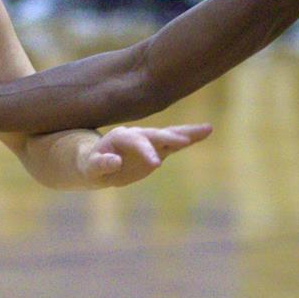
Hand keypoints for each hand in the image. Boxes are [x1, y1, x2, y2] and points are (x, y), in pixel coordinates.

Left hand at [78, 124, 211, 186]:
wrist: (98, 162)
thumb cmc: (93, 165)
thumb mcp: (91, 168)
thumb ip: (101, 165)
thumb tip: (115, 162)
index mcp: (121, 137)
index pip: (136, 142)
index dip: (146, 151)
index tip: (156, 164)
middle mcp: (137, 135)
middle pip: (155, 134)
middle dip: (169, 138)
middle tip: (185, 142)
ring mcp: (149, 141)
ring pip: (169, 135)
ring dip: (186, 133)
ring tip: (207, 129)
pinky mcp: (158, 150)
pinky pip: (175, 144)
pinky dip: (190, 138)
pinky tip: (206, 132)